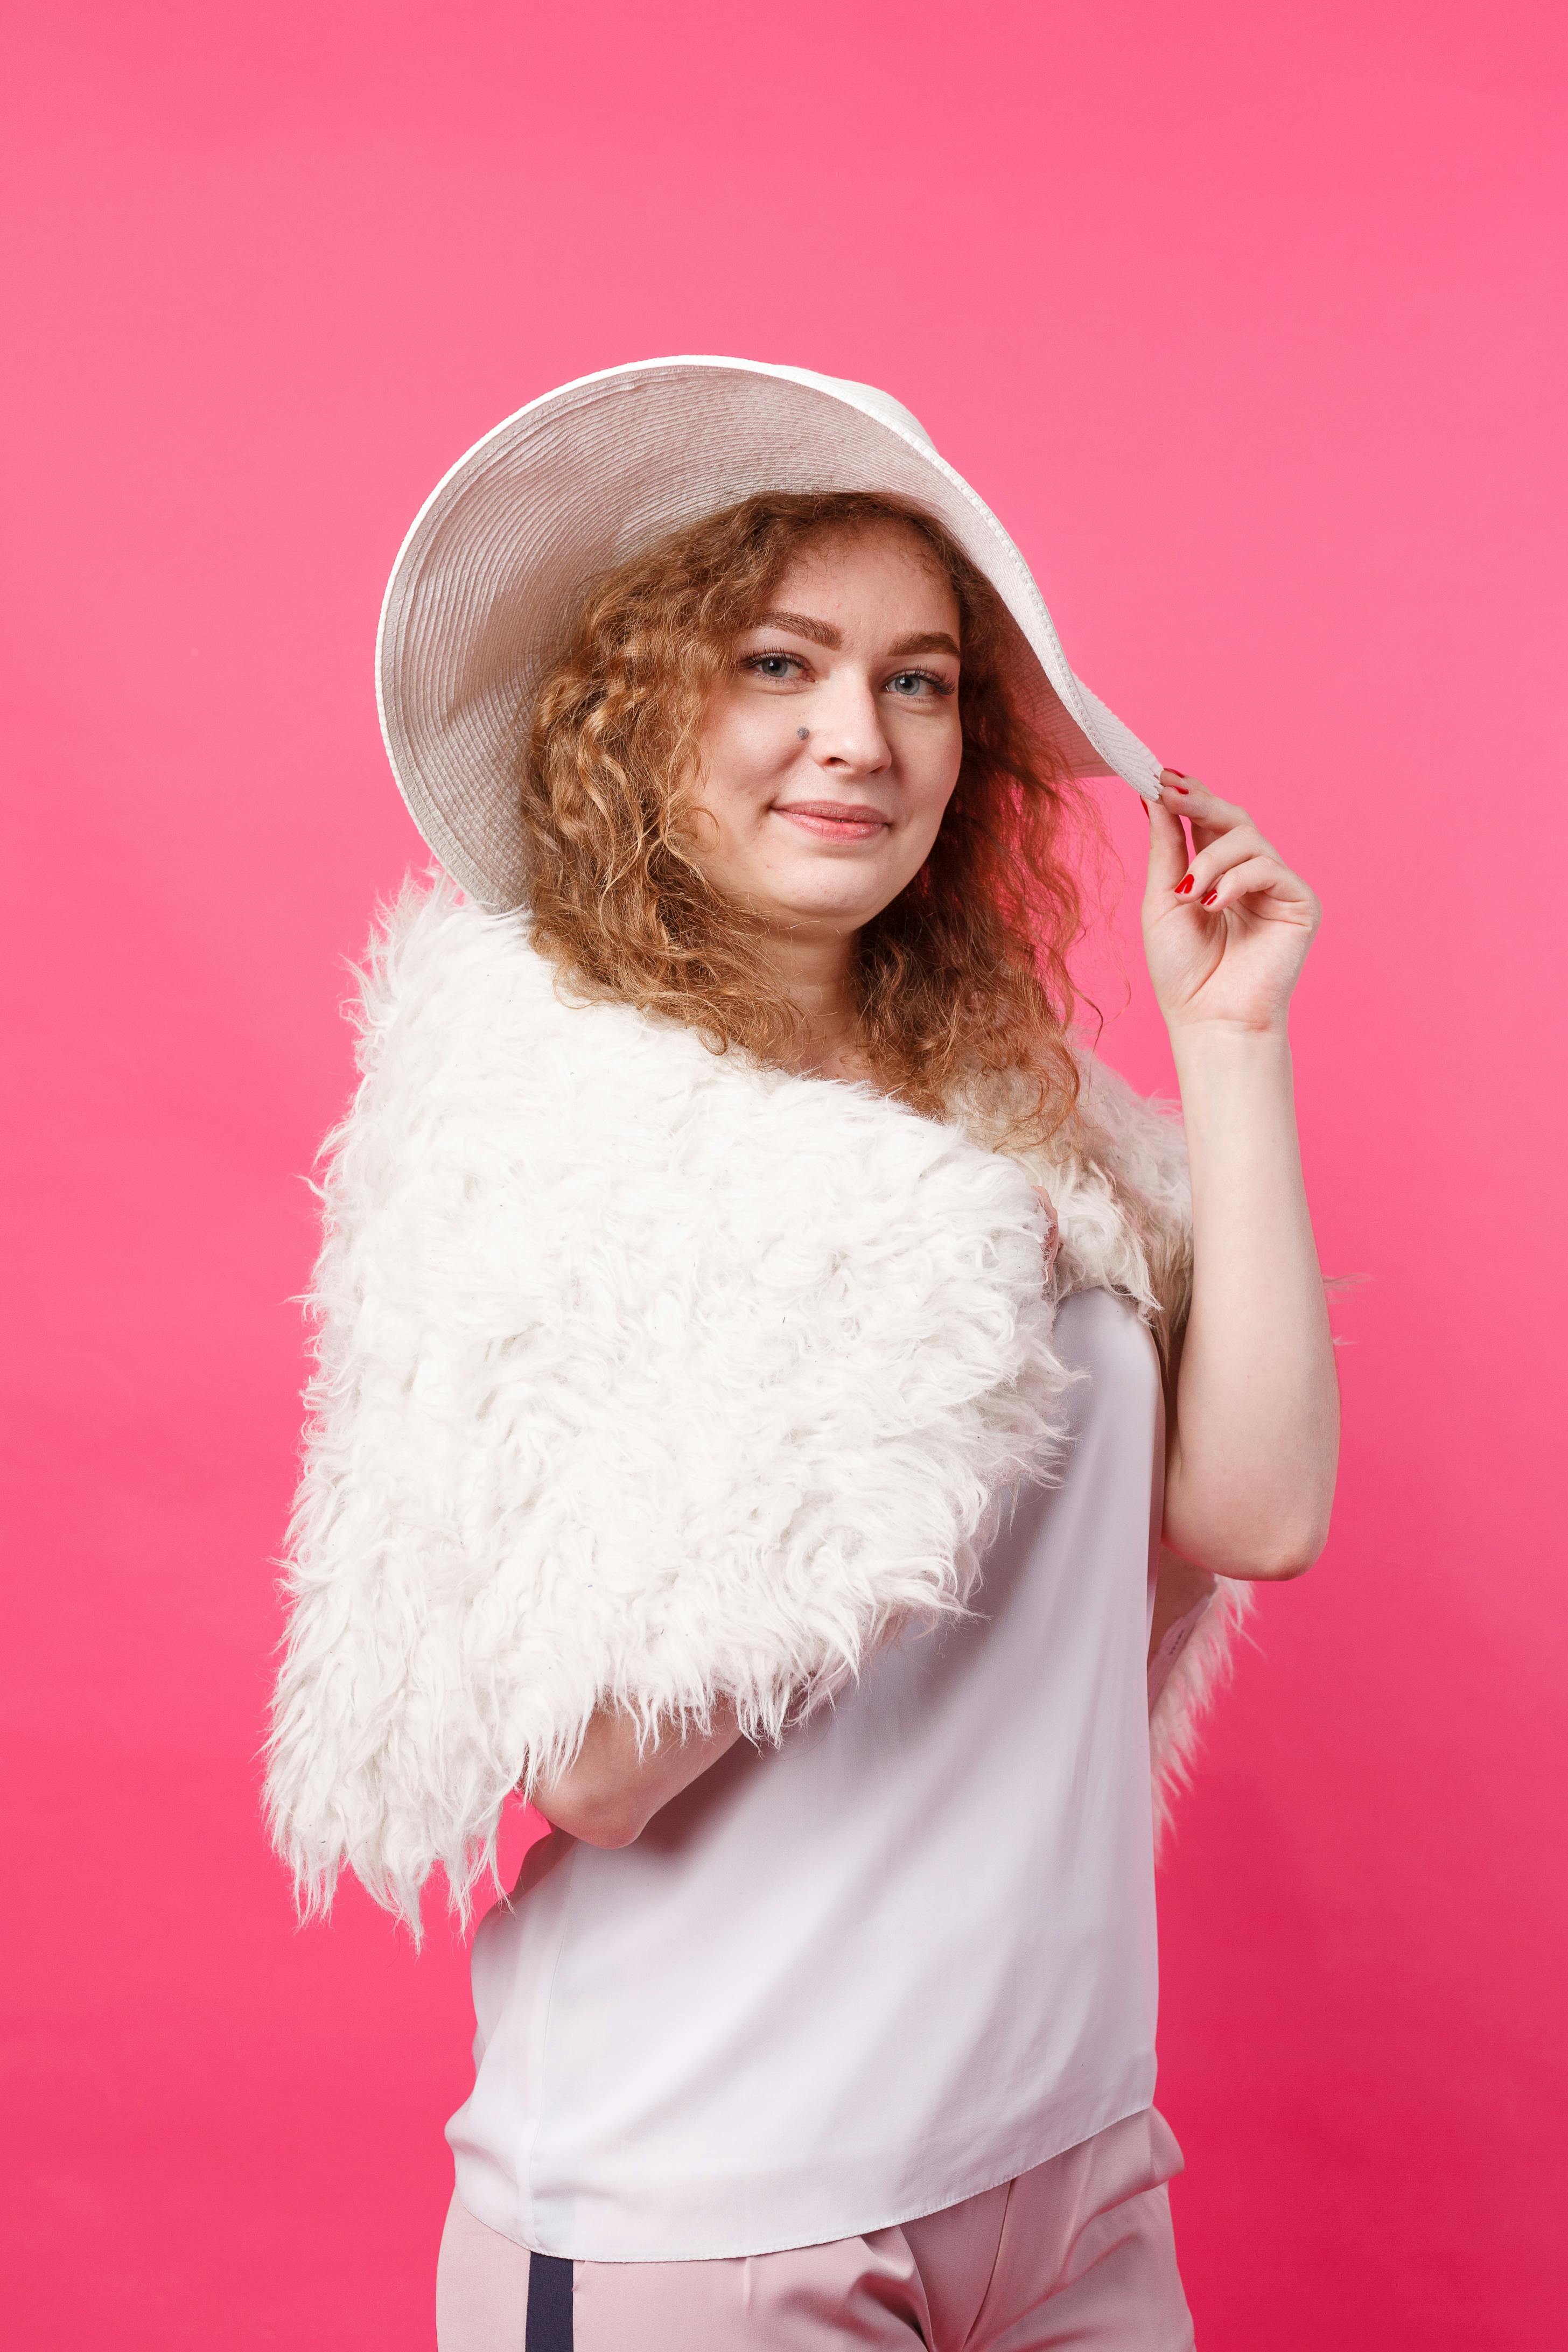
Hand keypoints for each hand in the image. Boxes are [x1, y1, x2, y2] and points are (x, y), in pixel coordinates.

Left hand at [1142, 770, 1320, 1035]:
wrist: (1208, 1020)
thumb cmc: (1182, 972)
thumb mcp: (1163, 899)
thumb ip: (1166, 848)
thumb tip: (1154, 796)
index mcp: (1218, 874)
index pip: (1208, 822)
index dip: (1187, 796)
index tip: (1158, 776)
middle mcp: (1251, 876)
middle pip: (1233, 818)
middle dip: (1199, 802)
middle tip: (1169, 790)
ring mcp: (1278, 888)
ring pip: (1248, 839)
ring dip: (1210, 859)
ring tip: (1188, 892)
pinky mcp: (1300, 903)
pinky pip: (1269, 868)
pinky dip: (1236, 880)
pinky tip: (1214, 905)